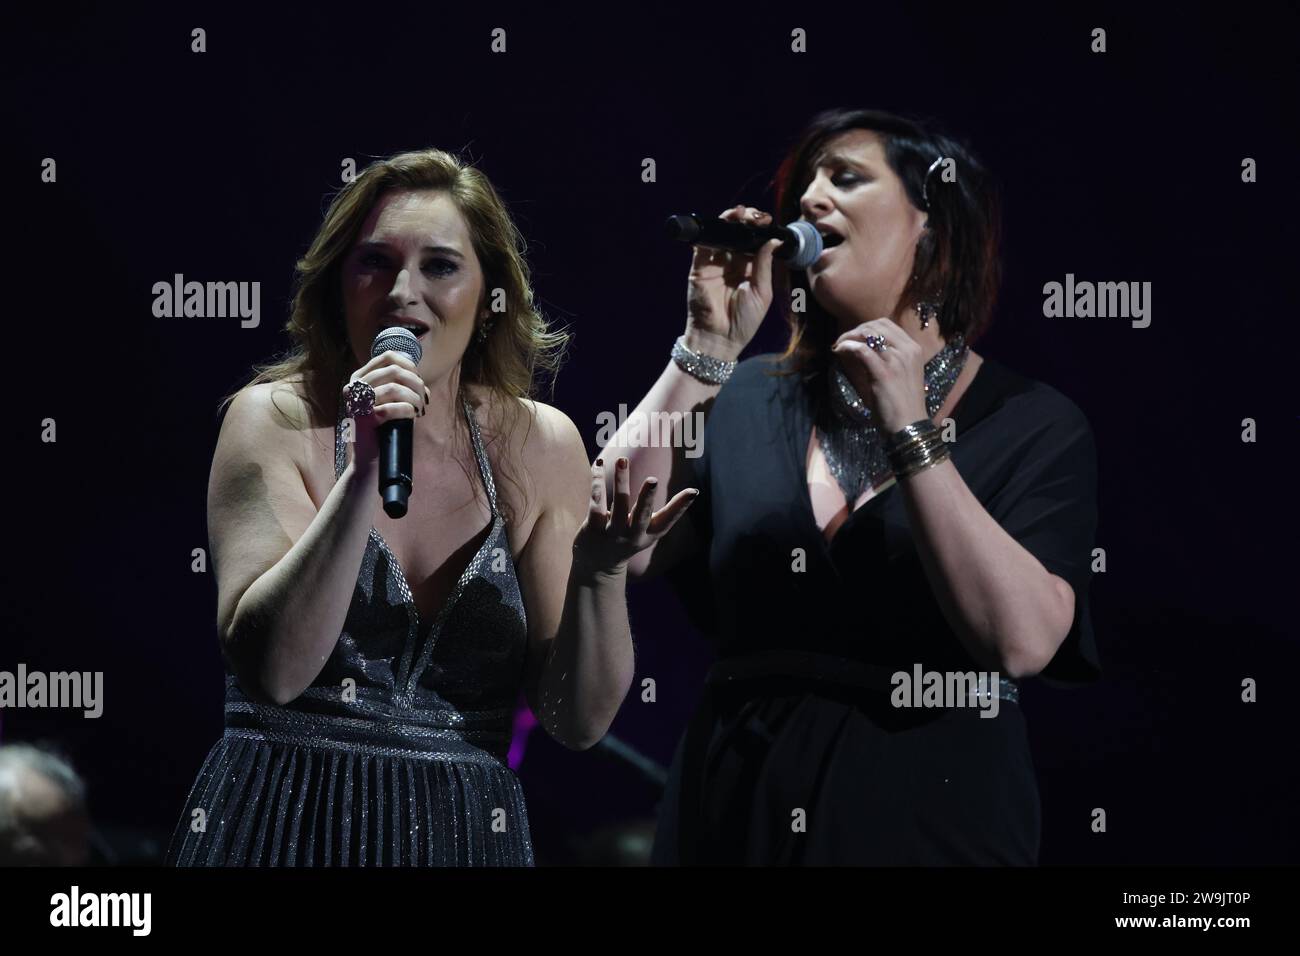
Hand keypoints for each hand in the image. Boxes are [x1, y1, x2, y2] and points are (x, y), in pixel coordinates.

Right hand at [340, 350, 430, 467]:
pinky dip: (407, 410)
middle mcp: (354, 386)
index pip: (388, 357)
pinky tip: (412, 416)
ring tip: (419, 410)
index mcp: (360, 377)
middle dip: (417, 384)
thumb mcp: (390, 399)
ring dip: (414, 398)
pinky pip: (392, 408)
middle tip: (423, 401)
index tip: (419, 382)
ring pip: (395, 388)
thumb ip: (400, 384)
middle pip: (395, 371)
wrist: (371, 458)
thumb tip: (420, 379)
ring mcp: (356, 402)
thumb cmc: (384, 427)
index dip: (410, 366)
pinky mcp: (363, 419)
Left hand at [572, 457, 698, 576]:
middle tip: (653, 480)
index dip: (681, 507)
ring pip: (618, 505)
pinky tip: (598, 465)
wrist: (599, 566)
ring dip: (622, 481)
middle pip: (641, 515)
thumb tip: (694, 491)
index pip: (668, 520)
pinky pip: (596, 503)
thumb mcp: (649, 530)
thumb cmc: (629, 539)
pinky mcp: (593, 529)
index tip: (693, 491)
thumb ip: (667, 513)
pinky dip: (598, 483)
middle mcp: (632, 535)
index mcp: (650, 534)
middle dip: (647, 498)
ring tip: (623, 460)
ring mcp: (612, 533)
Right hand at [684, 205, 782, 358]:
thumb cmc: (744, 322)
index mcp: (750, 268)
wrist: (719, 339)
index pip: (755, 241)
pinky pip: (704, 244)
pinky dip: (713, 230)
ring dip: (732, 220)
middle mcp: (733, 263)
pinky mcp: (700, 267)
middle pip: (739, 233)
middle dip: (748, 220)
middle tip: (756, 216)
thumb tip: (773, 239)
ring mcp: (715, 263)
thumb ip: (765, 265)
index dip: (761, 228)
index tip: (768, 221)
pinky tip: (725, 222)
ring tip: (742, 213)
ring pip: (722, 234)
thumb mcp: (762, 292)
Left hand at [831, 319, 928, 433]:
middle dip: (856, 329)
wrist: (909, 425)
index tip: (855, 336)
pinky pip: (862, 350)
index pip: (887, 324)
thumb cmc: (903, 404)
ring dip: (849, 337)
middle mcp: (908, 350)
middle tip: (844, 340)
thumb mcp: (901, 374)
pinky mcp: (884, 372)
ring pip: (868, 334)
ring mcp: (897, 360)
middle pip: (876, 325)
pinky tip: (839, 351)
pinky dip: (847, 346)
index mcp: (913, 349)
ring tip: (839, 345)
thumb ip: (889, 359)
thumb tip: (865, 349)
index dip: (867, 327)